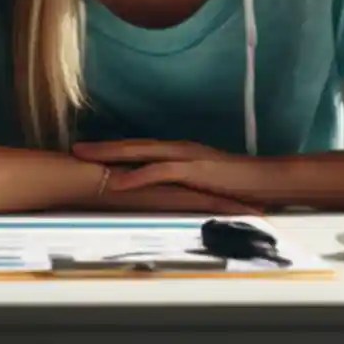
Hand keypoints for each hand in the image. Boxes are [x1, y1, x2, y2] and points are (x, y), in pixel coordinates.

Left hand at [72, 139, 279, 208]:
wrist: (268, 180)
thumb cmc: (241, 185)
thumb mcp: (207, 185)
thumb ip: (186, 187)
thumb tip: (167, 197)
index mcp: (181, 153)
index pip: (141, 149)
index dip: (115, 150)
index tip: (90, 153)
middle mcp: (180, 149)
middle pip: (133, 146)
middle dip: (103, 148)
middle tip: (75, 149)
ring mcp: (187, 157)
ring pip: (141, 152)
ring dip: (112, 156)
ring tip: (86, 159)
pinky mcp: (196, 169)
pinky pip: (160, 172)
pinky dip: (138, 176)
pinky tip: (119, 181)